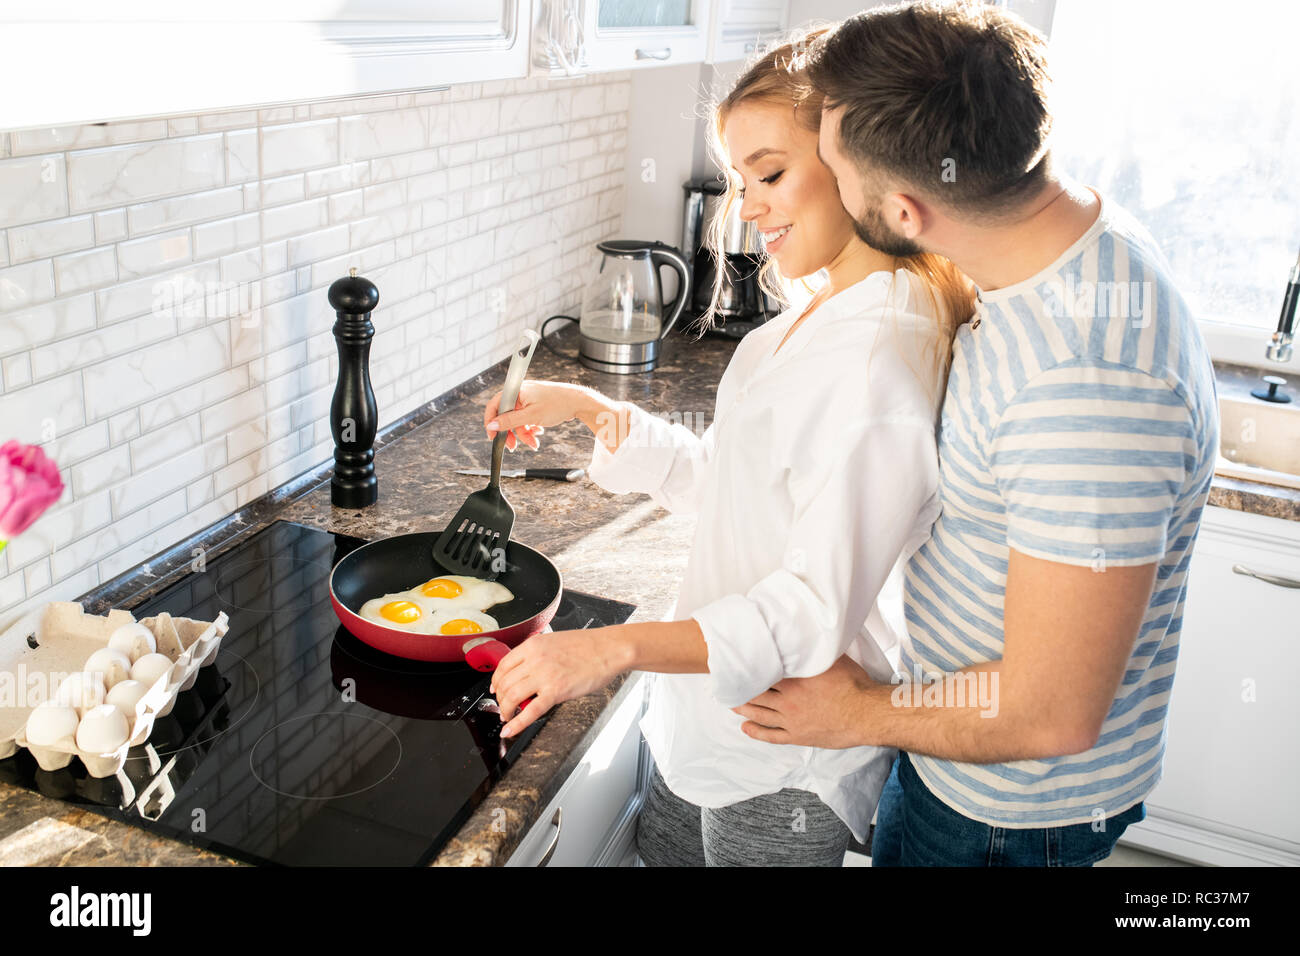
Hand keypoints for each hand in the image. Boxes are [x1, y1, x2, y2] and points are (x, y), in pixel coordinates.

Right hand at [484, 380, 599, 451]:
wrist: (579, 402)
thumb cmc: (558, 404)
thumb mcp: (531, 416)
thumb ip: (509, 421)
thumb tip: (492, 426)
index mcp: (516, 390)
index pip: (495, 405)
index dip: (491, 422)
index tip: (492, 436)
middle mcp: (520, 393)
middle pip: (506, 415)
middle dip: (511, 432)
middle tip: (512, 446)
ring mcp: (528, 398)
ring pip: (518, 420)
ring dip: (524, 433)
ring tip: (533, 442)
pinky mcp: (535, 404)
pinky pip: (526, 418)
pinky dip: (530, 427)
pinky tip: (538, 432)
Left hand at [490, 627, 629, 737]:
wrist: (609, 649)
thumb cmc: (588, 646)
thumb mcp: (554, 642)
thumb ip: (537, 655)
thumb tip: (525, 671)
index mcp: (533, 645)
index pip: (503, 665)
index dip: (496, 681)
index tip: (495, 689)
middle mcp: (535, 659)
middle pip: (505, 683)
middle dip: (500, 699)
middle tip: (503, 706)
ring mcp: (544, 676)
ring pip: (512, 696)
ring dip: (506, 710)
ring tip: (508, 716)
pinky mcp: (556, 691)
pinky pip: (530, 711)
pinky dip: (517, 723)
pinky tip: (510, 729)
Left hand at [732, 655, 875, 748]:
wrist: (866, 714)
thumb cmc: (853, 685)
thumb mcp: (833, 659)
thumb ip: (814, 650)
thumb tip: (806, 632)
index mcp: (794, 680)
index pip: (764, 672)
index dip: (749, 667)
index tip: (736, 663)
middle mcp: (788, 701)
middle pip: (757, 693)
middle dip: (741, 688)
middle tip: (727, 683)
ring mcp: (791, 720)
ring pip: (760, 714)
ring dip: (743, 708)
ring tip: (730, 702)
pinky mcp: (798, 736)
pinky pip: (772, 736)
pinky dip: (756, 732)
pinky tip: (746, 728)